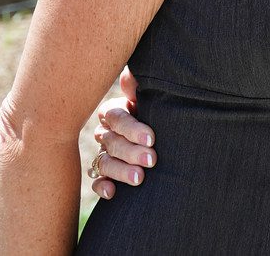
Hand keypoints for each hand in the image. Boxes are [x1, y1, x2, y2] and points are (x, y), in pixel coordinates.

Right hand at [89, 68, 154, 199]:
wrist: (172, 139)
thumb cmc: (163, 112)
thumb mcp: (155, 100)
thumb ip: (140, 89)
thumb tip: (129, 76)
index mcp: (116, 111)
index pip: (116, 117)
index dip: (132, 128)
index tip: (152, 139)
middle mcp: (107, 132)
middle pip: (112, 141)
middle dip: (132, 151)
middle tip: (152, 160)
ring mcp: (105, 153)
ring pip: (104, 162)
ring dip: (120, 170)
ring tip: (140, 178)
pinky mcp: (106, 174)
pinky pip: (97, 181)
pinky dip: (102, 187)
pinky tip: (112, 193)